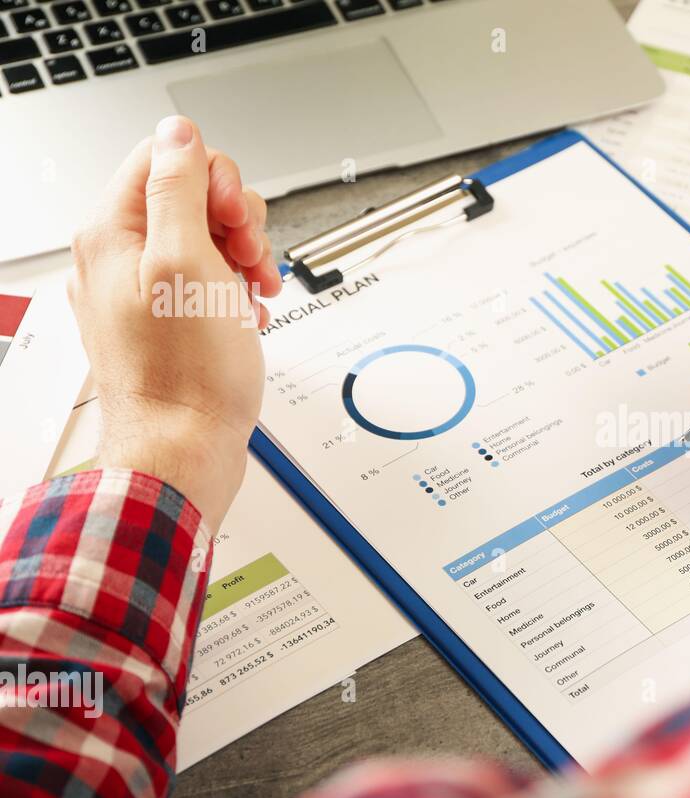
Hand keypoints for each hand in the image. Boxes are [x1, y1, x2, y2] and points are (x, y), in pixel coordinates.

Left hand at [67, 115, 281, 530]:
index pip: (166, 157)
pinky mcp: (165, 321)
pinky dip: (234, 291)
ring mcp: (141, 291)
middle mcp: (119, 257)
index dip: (216, 181)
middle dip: (236, 223)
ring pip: (204, 238)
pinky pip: (205, 281)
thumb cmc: (187, 375)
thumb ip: (179, 188)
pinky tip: (244, 315)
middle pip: (190, 196)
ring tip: (253, 292)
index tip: (235, 222)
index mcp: (113, 233)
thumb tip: (179, 134)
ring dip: (243, 257)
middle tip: (247, 262)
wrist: (185, 448)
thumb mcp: (187, 263)